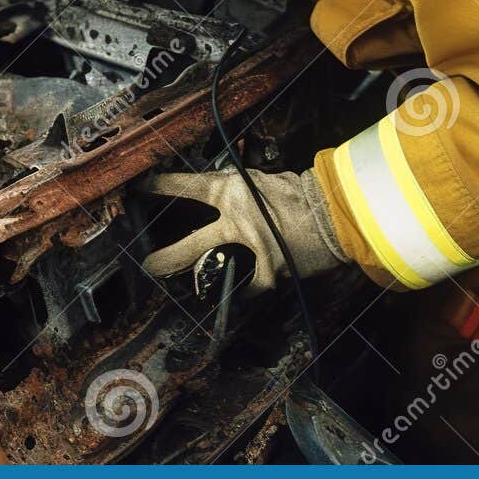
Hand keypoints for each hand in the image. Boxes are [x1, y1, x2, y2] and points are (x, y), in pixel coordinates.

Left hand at [137, 168, 345, 293]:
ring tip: (181, 289)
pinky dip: (245, 291)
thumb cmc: (298, 192)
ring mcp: (254, 247)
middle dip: (167, 258)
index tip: (140, 187)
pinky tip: (236, 297)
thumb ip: (234, 192)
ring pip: (215, 271)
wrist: (338, 211)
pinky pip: (249, 287)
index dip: (162, 186)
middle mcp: (238, 219)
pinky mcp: (271, 271)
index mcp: (233, 191)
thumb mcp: (260, 181)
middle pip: (192, 242)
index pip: (189, 186)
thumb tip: (214, 195)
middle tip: (147, 267)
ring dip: (197, 280)